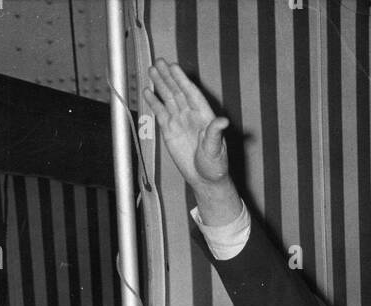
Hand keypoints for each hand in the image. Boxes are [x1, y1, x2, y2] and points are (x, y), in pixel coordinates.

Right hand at [144, 60, 240, 219]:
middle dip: (168, 77)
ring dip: (160, 84)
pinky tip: (147, 91)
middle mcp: (190, 115)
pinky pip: (160, 112)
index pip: (191, 93)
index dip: (182, 80)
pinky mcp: (170, 131)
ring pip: (168, 98)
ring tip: (151, 70)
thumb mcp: (216, 149)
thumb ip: (215, 133)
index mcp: (204, 116)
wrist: (205, 180)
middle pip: (177, 91)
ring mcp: (179, 121)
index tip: (174, 67)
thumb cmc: (215, 166)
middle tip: (158, 61)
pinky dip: (154, 102)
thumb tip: (223, 121)